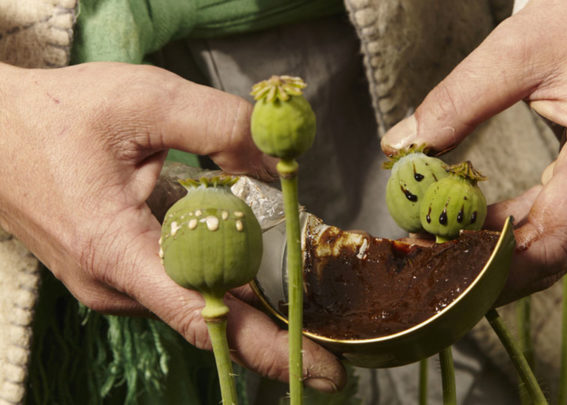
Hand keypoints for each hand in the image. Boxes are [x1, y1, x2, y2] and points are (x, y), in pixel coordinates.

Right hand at [0, 62, 343, 390]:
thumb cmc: (58, 115)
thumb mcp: (145, 99)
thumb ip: (221, 125)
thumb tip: (278, 165)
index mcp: (115, 250)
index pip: (205, 317)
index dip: (270, 348)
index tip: (324, 372)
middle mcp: (112, 285)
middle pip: (212, 313)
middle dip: (275, 316)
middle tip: (335, 316)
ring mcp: (109, 286)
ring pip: (196, 296)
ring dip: (246, 286)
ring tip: (296, 267)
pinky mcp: (112, 274)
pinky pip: (176, 282)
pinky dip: (215, 271)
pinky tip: (242, 246)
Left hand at [381, 0, 566, 302]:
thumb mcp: (520, 48)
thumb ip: (458, 100)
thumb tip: (399, 147)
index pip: (549, 240)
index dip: (489, 262)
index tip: (435, 257)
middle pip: (551, 257)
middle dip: (485, 267)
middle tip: (425, 258)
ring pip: (556, 251)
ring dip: (497, 256)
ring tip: (439, 245)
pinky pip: (561, 229)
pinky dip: (516, 235)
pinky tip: (473, 228)